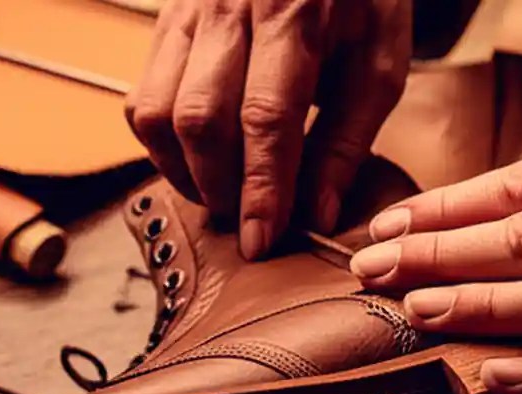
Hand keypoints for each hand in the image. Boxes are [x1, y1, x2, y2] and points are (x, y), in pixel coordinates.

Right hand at [125, 0, 410, 258]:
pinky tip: (200, 160)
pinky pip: (142, 98)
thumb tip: (315, 215)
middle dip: (221, 187)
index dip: (260, 189)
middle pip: (200, 119)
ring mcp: (188, 10)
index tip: (261, 241)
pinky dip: (164, 146)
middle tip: (249, 219)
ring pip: (158, 112)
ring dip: (184, 172)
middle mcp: (229, 4)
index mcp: (295, 10)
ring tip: (222, 193)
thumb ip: (347, 141)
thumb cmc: (359, 1)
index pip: (265, 117)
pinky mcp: (166, 22)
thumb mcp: (379, 64)